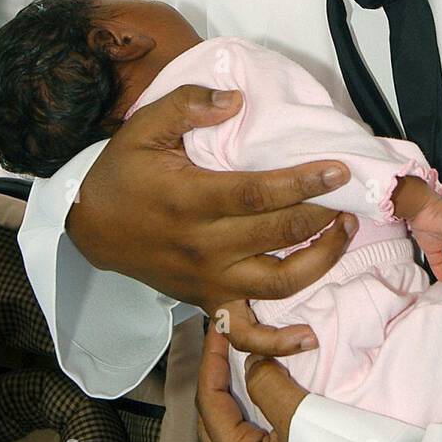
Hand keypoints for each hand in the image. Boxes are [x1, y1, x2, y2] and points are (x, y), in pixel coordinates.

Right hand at [67, 84, 355, 339]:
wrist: (92, 226)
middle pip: (278, 235)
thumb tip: (236, 99)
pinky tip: (309, 337)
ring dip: (321, 260)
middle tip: (349, 194)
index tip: (339, 171)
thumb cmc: (124, 173)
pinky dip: (279, 342)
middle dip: (323, 214)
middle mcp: (205, 246)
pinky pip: (246, 334)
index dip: (303, 183)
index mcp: (191, 200)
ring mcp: (210, 279)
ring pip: (278, 283)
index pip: (259, 194)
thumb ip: (189, 104)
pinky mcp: (209, 301)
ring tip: (343, 230)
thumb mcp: (144, 126)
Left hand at [196, 311, 305, 441]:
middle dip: (213, 382)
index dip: (210, 361)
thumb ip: (269, 385)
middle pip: (212, 422)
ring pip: (231, 438)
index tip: (218, 330)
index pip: (209, 402)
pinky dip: (250, 420)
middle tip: (223, 348)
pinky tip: (268, 408)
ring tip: (242, 371)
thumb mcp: (302, 417)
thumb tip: (251, 364)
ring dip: (232, 403)